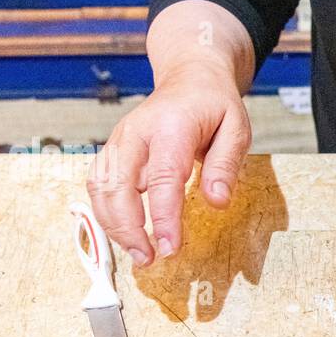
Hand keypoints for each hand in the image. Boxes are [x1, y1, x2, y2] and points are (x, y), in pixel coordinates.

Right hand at [87, 62, 250, 266]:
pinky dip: (107, 212)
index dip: (163, 217)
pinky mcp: (113, 150)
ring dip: (114, 225)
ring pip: (100, 187)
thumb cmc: (214, 105)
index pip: (163, 178)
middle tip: (149, 259)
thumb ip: (226, 165)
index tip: (170, 248)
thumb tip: (217, 201)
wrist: (189, 78)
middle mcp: (136, 132)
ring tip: (139, 253)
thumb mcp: (236, 128)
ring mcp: (119, 140)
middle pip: (118, 185)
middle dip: (128, 228)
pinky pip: (99, 185)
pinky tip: (126, 233)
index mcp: (171, 127)